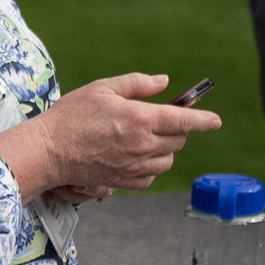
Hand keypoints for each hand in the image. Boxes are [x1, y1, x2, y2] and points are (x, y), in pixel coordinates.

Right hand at [0, 73, 217, 202]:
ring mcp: (136, 166)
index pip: (185, 120)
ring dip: (165, 148)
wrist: (49, 150)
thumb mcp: (103, 88)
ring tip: (144, 138)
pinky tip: (135, 156)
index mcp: (141, 118)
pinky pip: (152, 176)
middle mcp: (143, 145)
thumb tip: (164, 82)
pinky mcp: (126, 182)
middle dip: (177, 129)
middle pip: (179, 139)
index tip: (215, 120)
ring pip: (168, 159)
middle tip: (158, 119)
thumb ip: (138, 83)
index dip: (204, 120)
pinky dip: (151, 167)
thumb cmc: (72, 115)